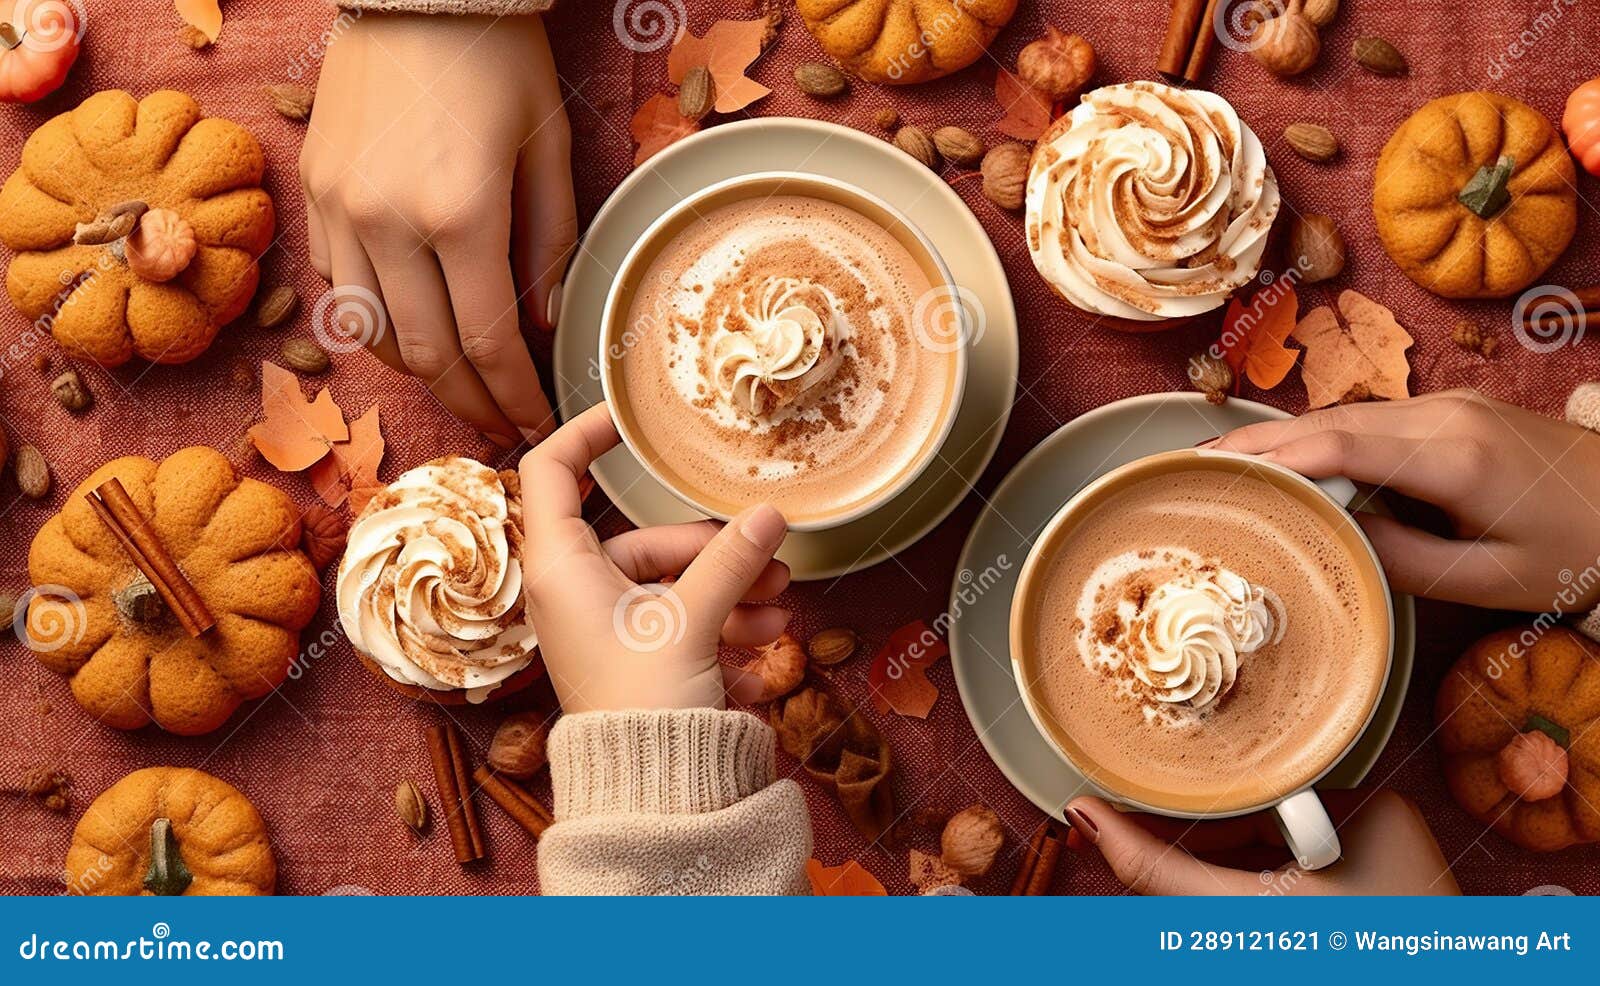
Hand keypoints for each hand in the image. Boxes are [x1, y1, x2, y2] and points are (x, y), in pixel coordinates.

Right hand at [300, 13, 574, 445]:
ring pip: (374, 332)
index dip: (515, 396)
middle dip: (470, 403)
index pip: (489, 341)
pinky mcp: (314, 193)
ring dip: (420, 373)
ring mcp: (340, 209)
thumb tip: (540, 326)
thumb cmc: (498, 57)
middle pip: (428, 354)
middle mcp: (388, 222)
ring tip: (462, 388)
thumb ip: (549, 243)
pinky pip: (340, 286)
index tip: (536, 424)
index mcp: (460, 213)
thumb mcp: (547, 146)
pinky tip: (413, 328)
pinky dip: (377, 321)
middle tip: (502, 426)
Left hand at [517, 405, 792, 712]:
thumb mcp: (692, 623)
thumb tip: (769, 515)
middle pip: (645, 537)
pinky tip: (765, 643)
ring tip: (780, 607)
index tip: (630, 418)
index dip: (585, 434)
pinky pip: (680, 621)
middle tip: (771, 561)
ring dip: (730, 591)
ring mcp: (606, 626)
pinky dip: (721, 626)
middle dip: (714, 550)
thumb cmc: (642, 708)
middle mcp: (576, 591)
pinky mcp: (635, 659)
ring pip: (672, 582)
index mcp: (561, 568)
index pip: (553, 474)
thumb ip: (730, 562)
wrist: (649, 795)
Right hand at [1066, 789, 1459, 894]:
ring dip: (1217, 870)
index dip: (1180, 809)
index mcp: (1364, 805)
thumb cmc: (1354, 956)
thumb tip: (1087, 820)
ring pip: (1268, 853)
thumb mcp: (1242, 914)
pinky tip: (1215, 899)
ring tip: (1165, 872)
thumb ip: (1159, 871)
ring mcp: (1380, 858)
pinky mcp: (1376, 889)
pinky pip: (1294, 877)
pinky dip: (1252, 890)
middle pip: (1253, 822)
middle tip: (1128, 845)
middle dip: (1195, 847)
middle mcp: (1379, 821)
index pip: (1244, 793)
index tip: (1122, 806)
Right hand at [1212, 390, 1599, 611]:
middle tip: (1190, 460)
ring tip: (1225, 462)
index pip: (1338, 442)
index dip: (1268, 453)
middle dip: (1258, 438)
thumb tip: (1332, 533)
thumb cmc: (1581, 554)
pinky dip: (1324, 437)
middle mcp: (1447, 414)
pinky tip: (1292, 458)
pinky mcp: (1459, 411)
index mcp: (1454, 456)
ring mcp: (1454, 405)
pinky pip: (1374, 420)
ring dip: (1286, 436)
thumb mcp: (1490, 578)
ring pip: (1349, 415)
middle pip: (1331, 418)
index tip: (1210, 467)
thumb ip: (1403, 559)